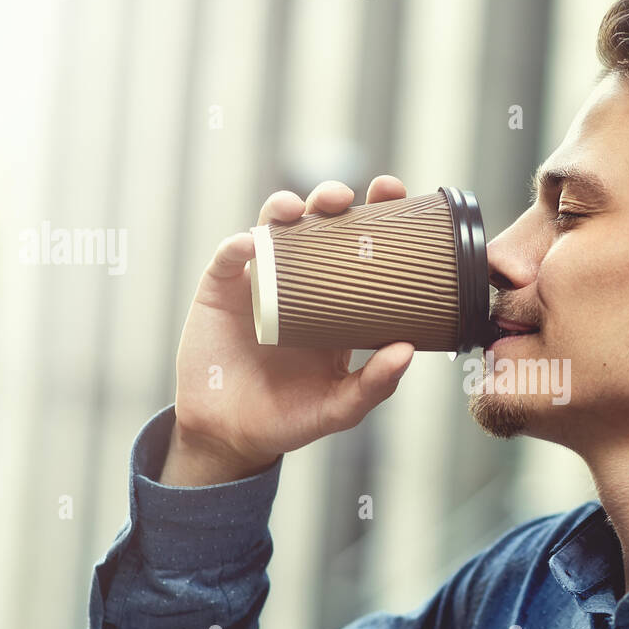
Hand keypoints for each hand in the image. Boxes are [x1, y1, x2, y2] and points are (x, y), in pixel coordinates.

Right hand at [159, 175, 414, 485]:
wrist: (231, 434)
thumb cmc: (293, 417)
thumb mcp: (340, 407)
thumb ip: (374, 384)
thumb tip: (407, 351)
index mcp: (338, 299)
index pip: (361, 245)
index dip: (378, 214)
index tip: (394, 194)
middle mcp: (300, 279)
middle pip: (318, 223)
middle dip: (333, 198)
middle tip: (347, 197)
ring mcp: (259, 279)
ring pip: (273, 227)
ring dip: (285, 207)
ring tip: (298, 210)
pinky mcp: (222, 288)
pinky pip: (228, 257)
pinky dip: (238, 245)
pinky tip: (248, 244)